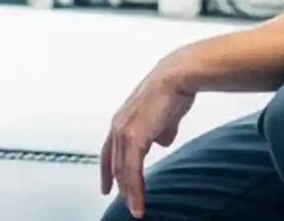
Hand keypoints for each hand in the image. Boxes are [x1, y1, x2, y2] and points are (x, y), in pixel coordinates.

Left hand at [101, 58, 196, 218]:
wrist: (175, 77)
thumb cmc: (171, 90)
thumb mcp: (163, 116)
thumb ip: (160, 130)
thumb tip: (162, 141)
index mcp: (122, 121)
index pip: (110, 152)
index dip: (108, 171)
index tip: (108, 187)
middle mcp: (118, 127)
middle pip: (115, 165)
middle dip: (121, 187)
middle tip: (129, 204)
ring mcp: (124, 133)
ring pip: (123, 171)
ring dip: (130, 194)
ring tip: (136, 210)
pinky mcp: (134, 138)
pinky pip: (132, 171)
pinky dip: (135, 190)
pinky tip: (139, 203)